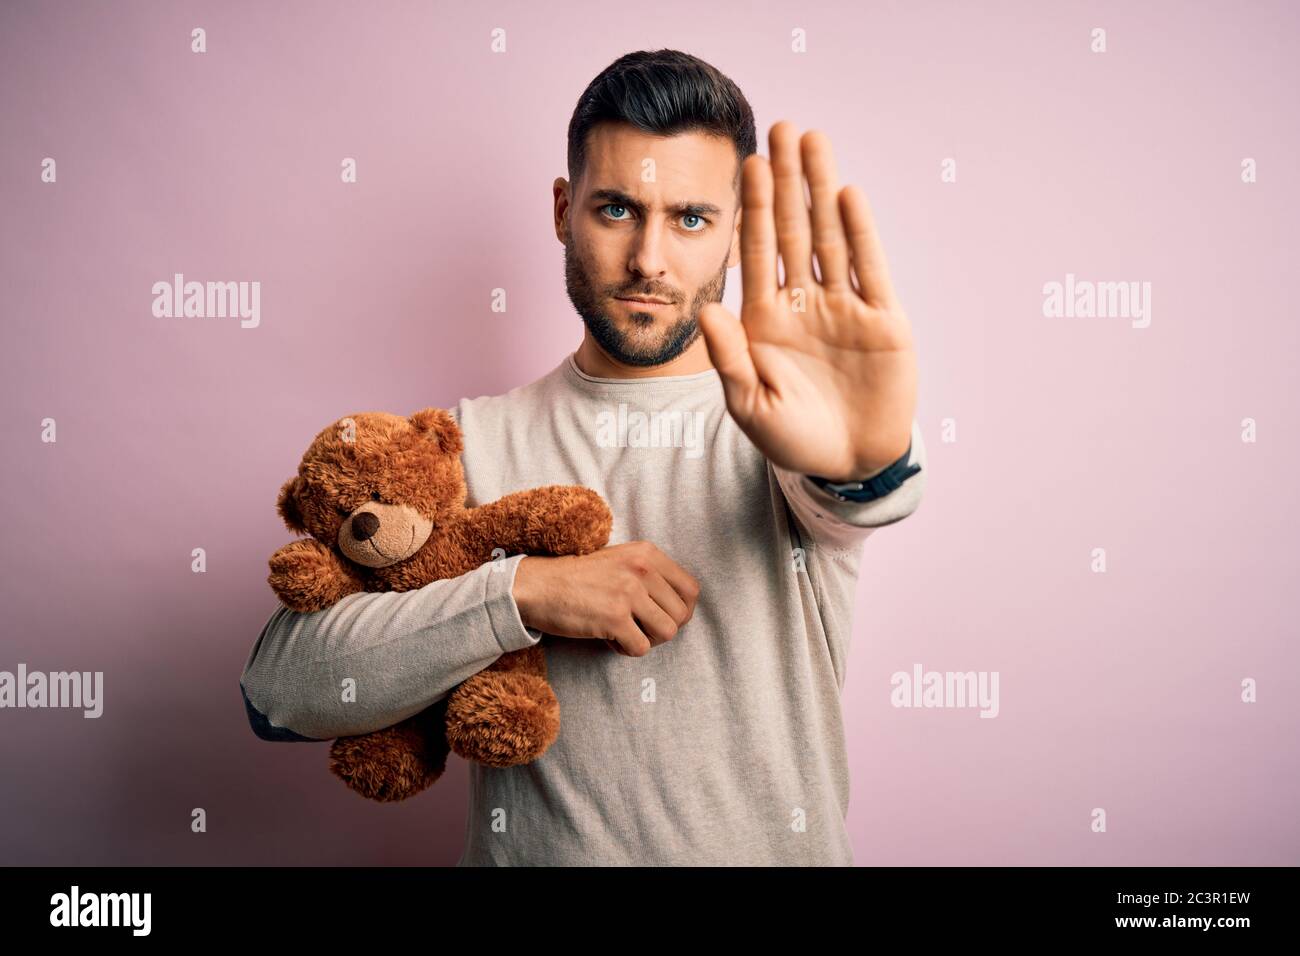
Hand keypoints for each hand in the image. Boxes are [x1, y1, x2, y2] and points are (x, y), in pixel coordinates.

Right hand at [511, 542, 699, 656]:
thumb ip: (651, 575)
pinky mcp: (613, 618)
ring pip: (667, 632)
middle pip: (681, 615)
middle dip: (663, 629)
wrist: (538, 585)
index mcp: (647, 553)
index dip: (682, 611)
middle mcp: (642, 569)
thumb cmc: (579, 577)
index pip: (691, 590)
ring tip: (626, 633)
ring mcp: (628, 593)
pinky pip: (641, 647)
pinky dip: (626, 651)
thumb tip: (682, 607)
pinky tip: (610, 640)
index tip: (663, 618)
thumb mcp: (620, 560)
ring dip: (648, 640)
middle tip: (639, 628)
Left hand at [697, 121, 917, 481]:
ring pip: (831, 237)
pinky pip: (868, 268)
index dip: (753, 207)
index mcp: (765, 319)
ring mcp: (843, 308)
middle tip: (782, 127)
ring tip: (814, 140)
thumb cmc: (792, 440)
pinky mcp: (881, 321)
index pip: (756, 251)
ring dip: (821, 189)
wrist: (848, 466)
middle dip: (787, 180)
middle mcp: (803, 303)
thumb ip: (730, 357)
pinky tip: (846, 195)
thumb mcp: (751, 404)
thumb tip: (707, 308)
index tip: (745, 162)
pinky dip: (859, 232)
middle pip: (792, 229)